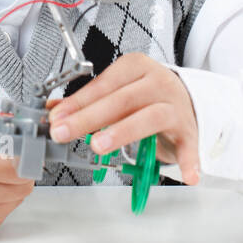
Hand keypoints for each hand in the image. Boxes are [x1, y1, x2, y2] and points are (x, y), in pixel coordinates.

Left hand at [46, 52, 200, 183]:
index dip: (78, 102)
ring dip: (122, 132)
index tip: (56, 117)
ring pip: (149, 117)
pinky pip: (189, 145)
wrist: (186, 100)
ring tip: (99, 146)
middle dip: (89, 118)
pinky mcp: (188, 130)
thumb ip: (88, 100)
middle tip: (64, 132)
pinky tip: (186, 175)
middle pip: (121, 100)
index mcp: (135, 67)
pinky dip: (188, 160)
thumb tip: (53, 110)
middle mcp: (157, 83)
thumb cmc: (146, 95)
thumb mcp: (116, 90)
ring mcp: (174, 106)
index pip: (104, 84)